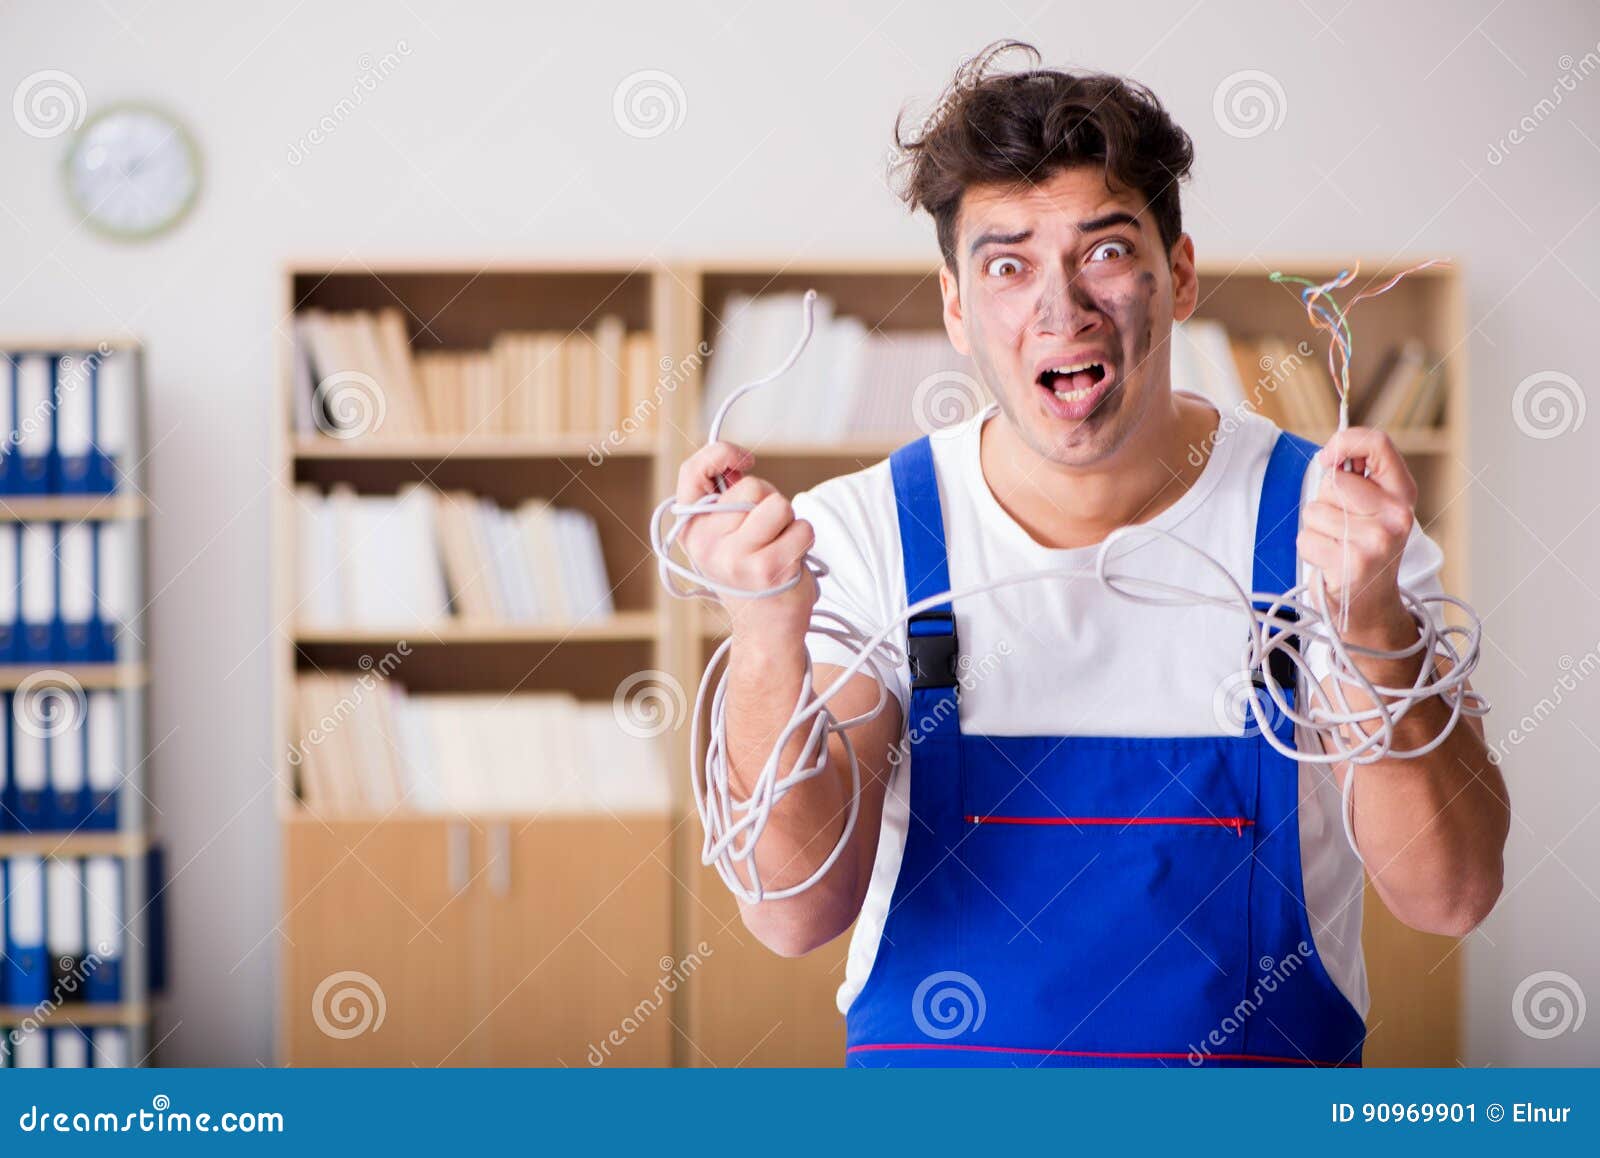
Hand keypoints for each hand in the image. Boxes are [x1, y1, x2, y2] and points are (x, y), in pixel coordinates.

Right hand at [675, 441, 816, 641]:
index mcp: (693, 530)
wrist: (765, 631)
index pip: (693, 473)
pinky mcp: (767, 569)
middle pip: (752, 487)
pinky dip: (804, 539)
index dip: (719, 454)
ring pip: (778, 505)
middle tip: (767, 532)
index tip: (744, 460)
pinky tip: (791, 560)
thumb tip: (739, 463)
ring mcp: (735, 558)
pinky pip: (801, 529)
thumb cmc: (751, 573)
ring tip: (780, 545)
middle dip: (770, 501)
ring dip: (790, 521)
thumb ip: (728, 500)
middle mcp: (707, 544)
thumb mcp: (726, 537)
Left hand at [1298, 427, 1418, 648]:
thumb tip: (1328, 455)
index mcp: (1403, 495)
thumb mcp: (1372, 509)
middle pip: (1334, 481)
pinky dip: (1310, 550)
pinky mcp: (1352, 563)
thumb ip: (1357, 478)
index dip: (1345, 442)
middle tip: (1341, 526)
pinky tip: (1330, 561)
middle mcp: (1396, 516)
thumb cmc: (1363, 549)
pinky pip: (1306, 538)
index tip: (1329, 458)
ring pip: (1315, 510)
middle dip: (1325, 501)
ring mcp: (1376, 541)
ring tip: (1337, 545)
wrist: (1371, 605)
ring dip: (1315, 528)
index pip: (1378, 444)